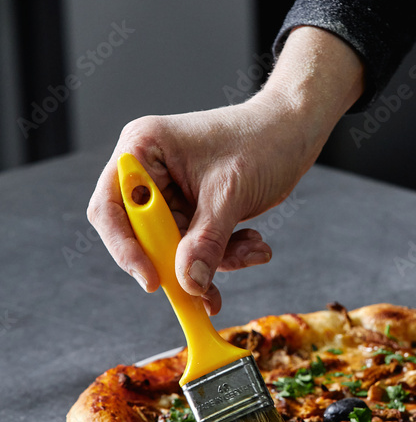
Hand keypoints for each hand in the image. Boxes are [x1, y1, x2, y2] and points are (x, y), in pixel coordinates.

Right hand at [87, 27, 363, 313]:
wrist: (296, 129)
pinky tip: (255, 244)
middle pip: (143, 235)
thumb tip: (188, 283)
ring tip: (253, 250)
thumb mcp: (230, 194)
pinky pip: (197, 243)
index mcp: (144, 149)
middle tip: (205, 291)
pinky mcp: (194, 205)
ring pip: (175, 246)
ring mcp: (172, 189)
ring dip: (213, 259)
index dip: (126, 249)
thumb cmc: (263, 139)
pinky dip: (225, 251)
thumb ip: (206, 242)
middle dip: (179, 263)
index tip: (153, 280)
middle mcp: (151, 169)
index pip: (112, 209)